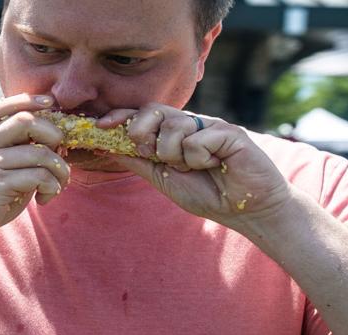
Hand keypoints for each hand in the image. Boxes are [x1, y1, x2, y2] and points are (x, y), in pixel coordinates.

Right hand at [0, 93, 71, 253]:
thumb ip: (17, 157)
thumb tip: (55, 148)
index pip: (2, 107)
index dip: (28, 99)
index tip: (50, 102)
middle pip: (26, 121)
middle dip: (54, 135)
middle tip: (61, 156)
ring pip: (40, 154)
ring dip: (60, 170)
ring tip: (58, 185)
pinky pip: (37, 177)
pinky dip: (51, 187)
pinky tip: (46, 198)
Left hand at [95, 105, 294, 229]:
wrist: (248, 210)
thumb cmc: (211, 195)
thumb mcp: (166, 180)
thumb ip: (140, 162)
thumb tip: (109, 147)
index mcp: (175, 133)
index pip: (143, 115)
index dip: (121, 116)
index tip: (100, 124)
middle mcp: (192, 124)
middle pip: (153, 111)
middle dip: (145, 134)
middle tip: (160, 158)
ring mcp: (211, 125)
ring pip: (173, 127)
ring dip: (176, 156)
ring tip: (197, 168)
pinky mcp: (229, 132)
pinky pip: (196, 140)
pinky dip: (200, 159)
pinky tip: (216, 166)